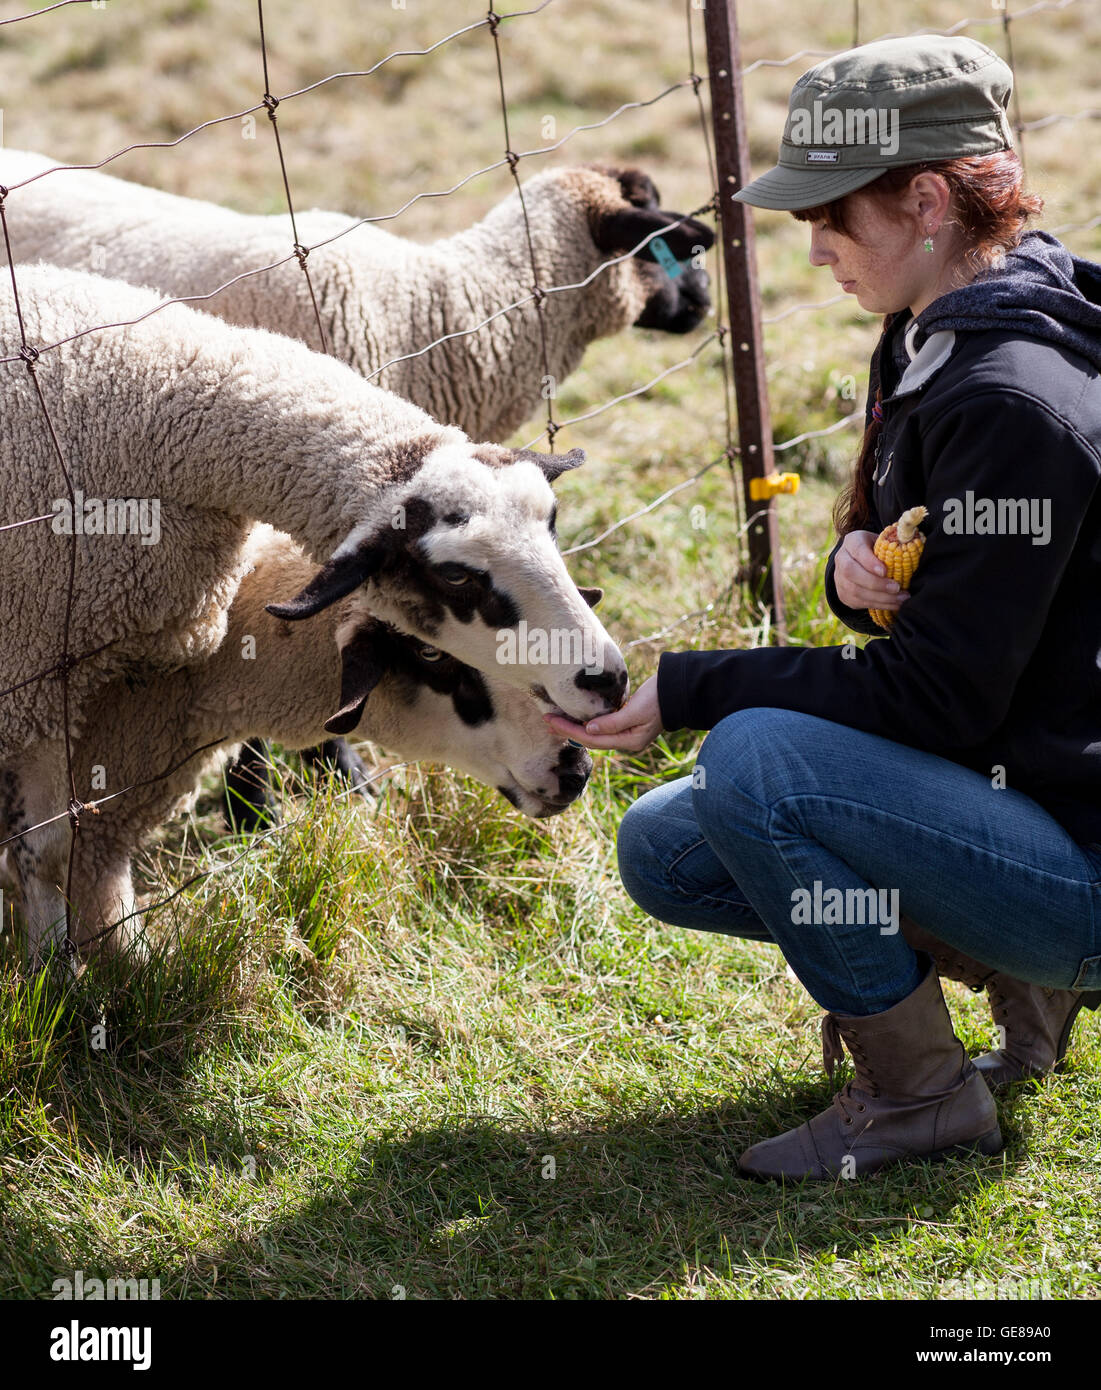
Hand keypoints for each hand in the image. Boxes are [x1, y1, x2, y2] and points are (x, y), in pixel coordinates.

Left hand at [543, 674, 662, 751]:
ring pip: (594, 732)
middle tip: (546, 721)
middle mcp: (626, 740)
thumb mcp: (636, 710)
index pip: (592, 739)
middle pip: (590, 738)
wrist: (678, 689)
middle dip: (568, 730)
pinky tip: (575, 716)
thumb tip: (589, 730)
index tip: (552, 721)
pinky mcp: (626, 720)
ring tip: (555, 720)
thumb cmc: (659, 698)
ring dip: (575, 726)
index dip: (570, 731)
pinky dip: (586, 720)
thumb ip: (613, 722)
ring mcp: (626, 731)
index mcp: (629, 741)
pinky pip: (601, 724)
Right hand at [834, 529, 910, 612]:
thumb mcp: (884, 542)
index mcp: (852, 541)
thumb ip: (893, 545)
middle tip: (896, 588)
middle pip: (851, 572)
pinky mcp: (843, 594)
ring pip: (854, 590)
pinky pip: (858, 602)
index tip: (885, 571)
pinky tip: (894, 604)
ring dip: (880, 597)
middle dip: (875, 583)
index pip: (857, 550)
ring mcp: (839, 578)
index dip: (869, 562)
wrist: (861, 561)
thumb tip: (910, 552)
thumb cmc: (879, 549)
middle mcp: (841, 559)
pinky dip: (879, 605)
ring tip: (901, 599)